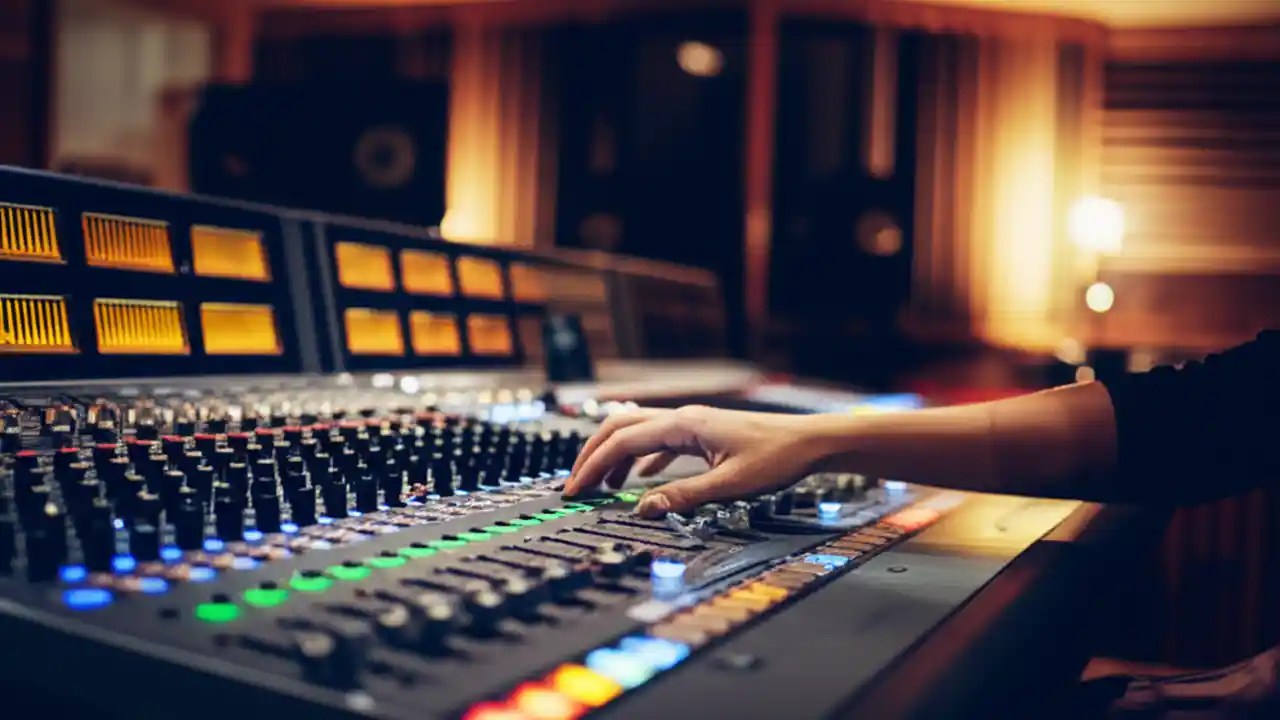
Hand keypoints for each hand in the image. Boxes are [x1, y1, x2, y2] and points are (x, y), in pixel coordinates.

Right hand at [564, 405, 839, 517]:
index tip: (575, 490)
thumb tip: (643, 508)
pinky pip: (658, 440)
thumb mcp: (730, 484)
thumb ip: (684, 496)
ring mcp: (691, 424)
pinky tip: (638, 478)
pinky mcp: (701, 434)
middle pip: (620, 427)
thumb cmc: (777, 458)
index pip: (622, 442)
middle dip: (592, 454)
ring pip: (637, 431)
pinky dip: (639, 458)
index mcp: (683, 425)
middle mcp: (682, 418)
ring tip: (600, 486)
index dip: (593, 466)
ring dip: (613, 456)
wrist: (809, 441)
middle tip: (575, 484)